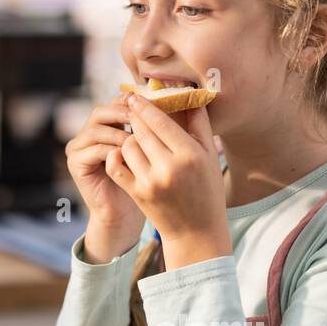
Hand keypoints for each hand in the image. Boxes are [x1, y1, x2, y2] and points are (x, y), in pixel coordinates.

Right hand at [65, 94, 140, 227]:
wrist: (124, 214)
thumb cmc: (139, 182)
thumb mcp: (145, 149)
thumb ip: (146, 128)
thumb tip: (164, 103)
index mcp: (104, 126)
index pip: (114, 103)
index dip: (131, 102)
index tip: (151, 106)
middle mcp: (87, 134)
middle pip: (101, 111)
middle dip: (122, 113)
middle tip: (141, 119)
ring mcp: (78, 147)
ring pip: (97, 129)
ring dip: (119, 134)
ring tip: (138, 143)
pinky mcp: (75, 162)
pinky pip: (94, 149)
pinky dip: (112, 151)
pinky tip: (128, 158)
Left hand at [109, 93, 230, 264]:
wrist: (196, 232)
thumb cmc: (206, 189)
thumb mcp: (209, 156)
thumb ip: (199, 124)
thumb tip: (190, 93)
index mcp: (190, 155)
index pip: (159, 121)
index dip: (144, 105)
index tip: (134, 96)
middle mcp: (169, 168)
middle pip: (141, 130)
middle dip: (136, 119)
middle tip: (134, 112)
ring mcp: (150, 182)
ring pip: (128, 145)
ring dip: (130, 139)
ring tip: (138, 140)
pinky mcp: (137, 193)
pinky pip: (117, 165)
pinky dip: (117, 156)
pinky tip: (123, 153)